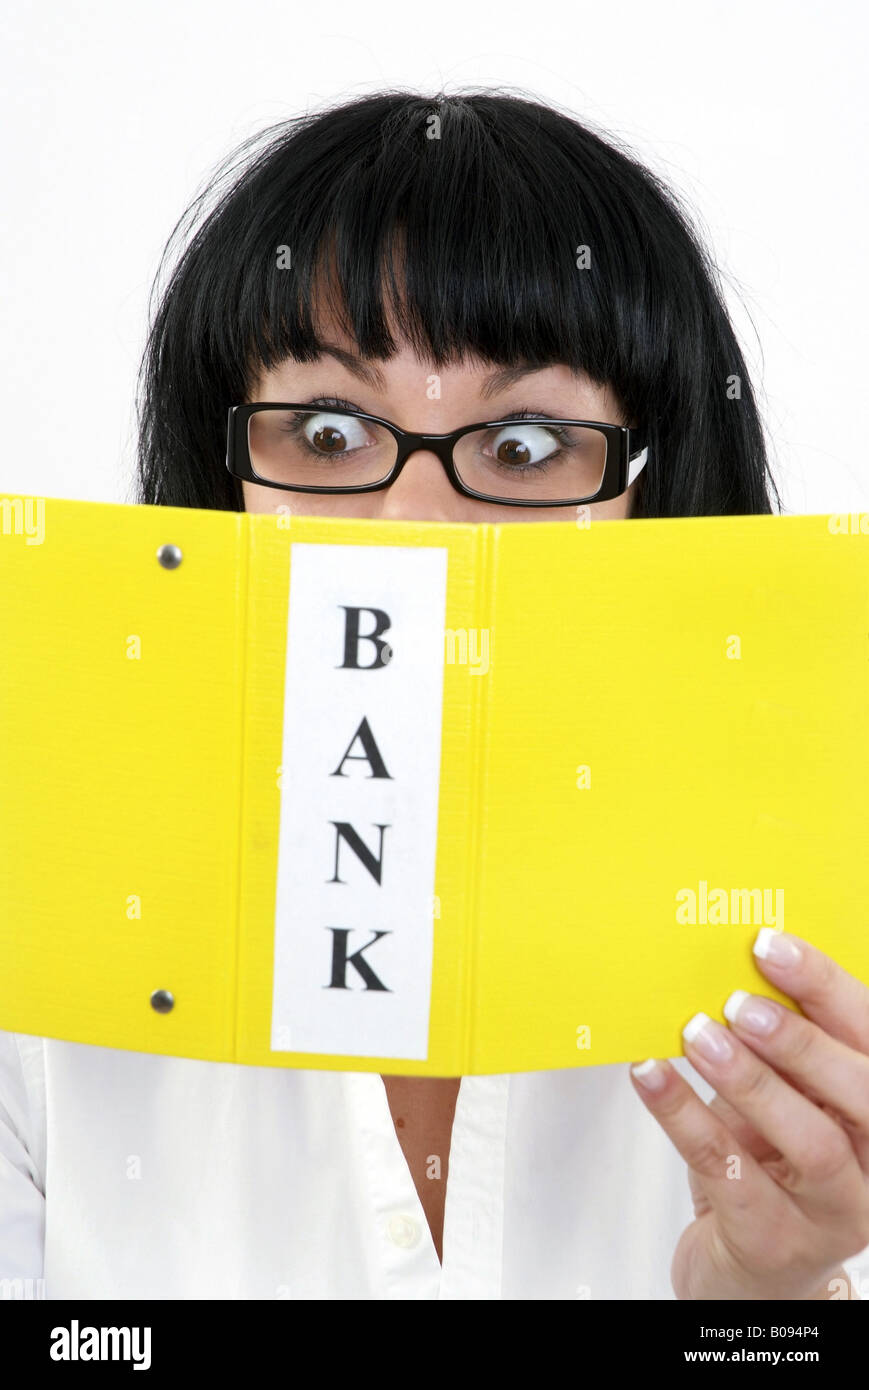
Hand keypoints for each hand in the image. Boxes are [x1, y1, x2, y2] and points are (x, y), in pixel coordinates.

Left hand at [630, 929, 868, 1299]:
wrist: (747, 1268)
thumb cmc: (768, 1164)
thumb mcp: (786, 1098)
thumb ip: (781, 1045)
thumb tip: (733, 964)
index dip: (827, 987)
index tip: (771, 945)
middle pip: (861, 1094)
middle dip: (800, 1040)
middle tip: (738, 1002)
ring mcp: (831, 1211)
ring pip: (809, 1141)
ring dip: (750, 1080)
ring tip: (696, 1035)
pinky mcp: (774, 1242)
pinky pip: (730, 1173)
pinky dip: (685, 1118)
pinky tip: (651, 1076)